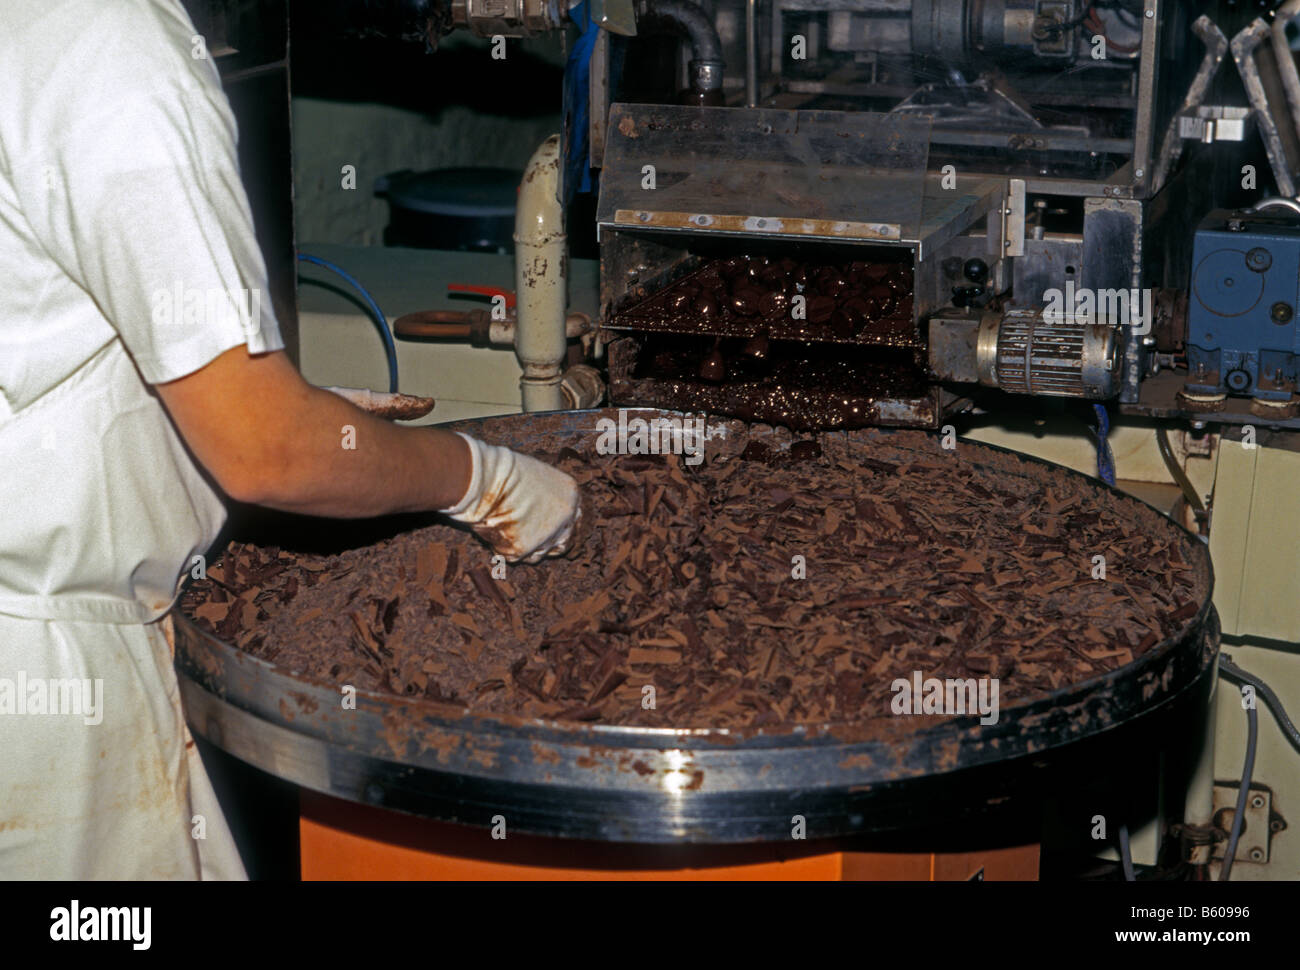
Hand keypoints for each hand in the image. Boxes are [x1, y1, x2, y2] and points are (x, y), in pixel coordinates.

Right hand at [439, 433, 582, 562]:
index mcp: (570, 495)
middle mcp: (565, 518)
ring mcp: (546, 536)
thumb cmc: (503, 471)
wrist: (485, 479)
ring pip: (538, 553)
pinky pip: (514, 555)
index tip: (542, 526)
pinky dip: (503, 547)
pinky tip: (494, 530)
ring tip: (503, 528)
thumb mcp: (536, 477)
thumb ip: (545, 497)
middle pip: (561, 542)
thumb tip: (538, 512)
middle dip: (545, 542)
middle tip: (526, 538)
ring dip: (524, 546)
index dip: (558, 525)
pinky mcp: (523, 550)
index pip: (573, 519)